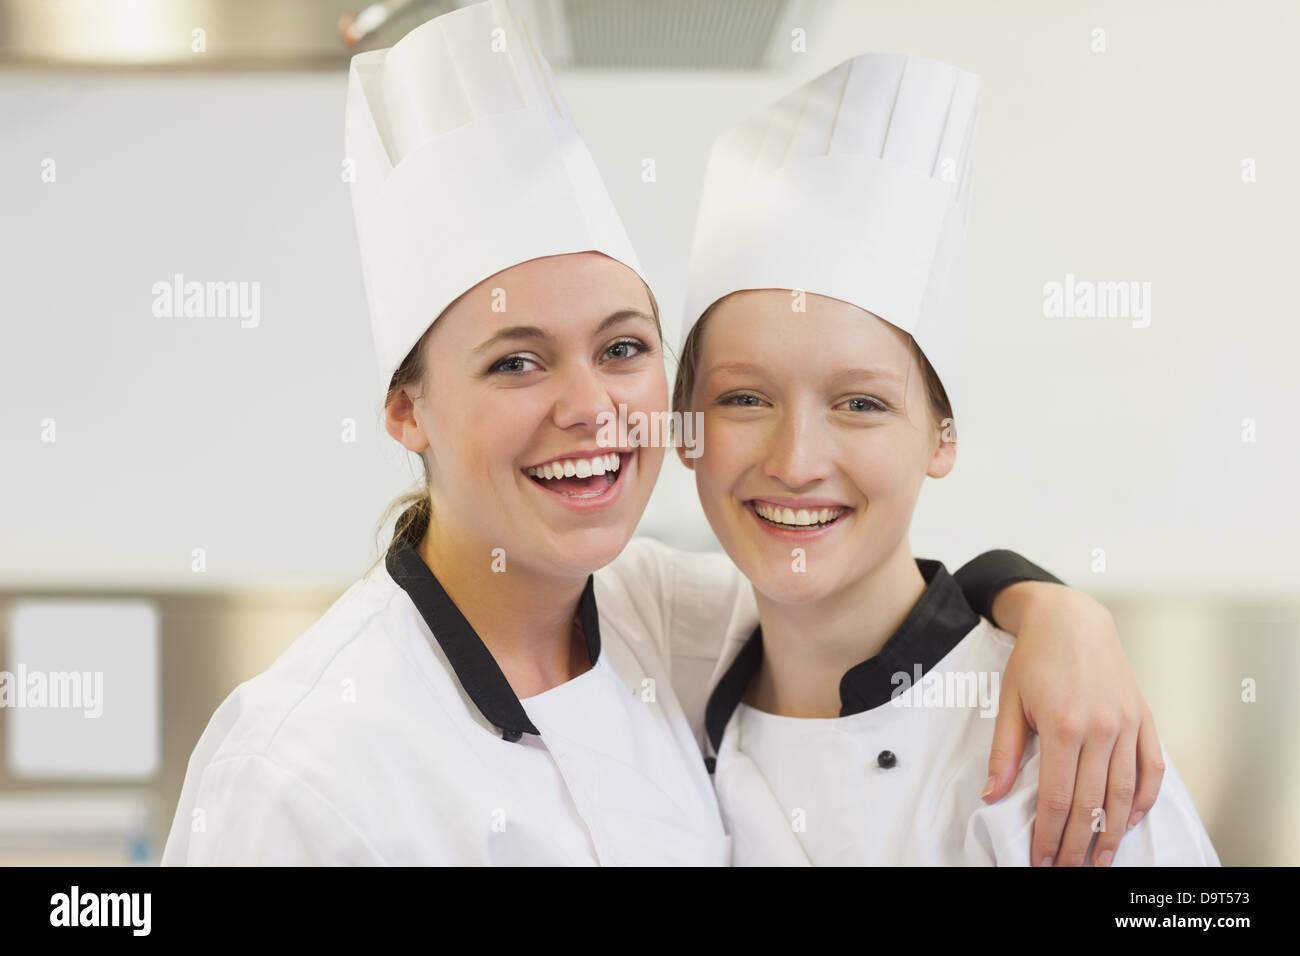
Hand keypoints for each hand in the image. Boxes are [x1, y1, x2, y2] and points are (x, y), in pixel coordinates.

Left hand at [985, 582, 1164, 865]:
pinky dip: (1144, 800)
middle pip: (1092, 803)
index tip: (1040, 859)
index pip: (1058, 797)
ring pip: (1125, 793)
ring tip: (1100, 861)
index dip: (1050, 835)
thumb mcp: (1008, 701)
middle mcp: (1100, 727)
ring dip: (1113, 833)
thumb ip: (1004, 752)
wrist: (1071, 619)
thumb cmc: (1034, 659)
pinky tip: (1130, 821)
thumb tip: (993, 795)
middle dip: (1079, 845)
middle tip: (1068, 871)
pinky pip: (1151, 768)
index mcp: (1062, 724)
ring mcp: (1127, 723)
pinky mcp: (1144, 718)